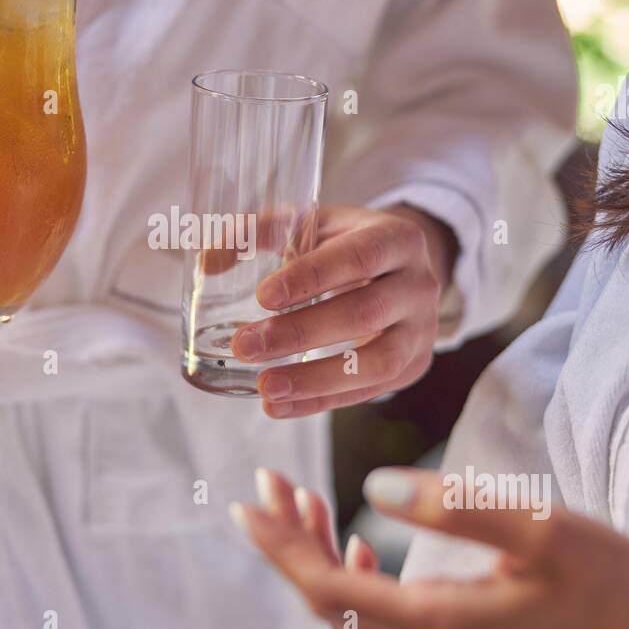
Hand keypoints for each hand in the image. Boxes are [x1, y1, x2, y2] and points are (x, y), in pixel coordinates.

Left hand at [231, 204, 456, 417]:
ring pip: (376, 363)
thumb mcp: (313, 222)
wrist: (401, 268)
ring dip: (315, 380)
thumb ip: (259, 232)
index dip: (312, 277)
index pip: (358, 257)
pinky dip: (320, 402)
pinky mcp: (413, 367)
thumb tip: (207, 261)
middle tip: (244, 345)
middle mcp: (418, 285)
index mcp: (397, 238)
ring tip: (264, 386)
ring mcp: (421, 331)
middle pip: (364, 314)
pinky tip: (279, 405)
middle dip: (300, 334)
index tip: (263, 296)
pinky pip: (368, 392)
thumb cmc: (345, 243)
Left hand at [232, 467, 628, 628]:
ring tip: (299, 500)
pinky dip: (355, 575)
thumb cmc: (609, 588)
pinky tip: (355, 541)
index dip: (280, 546)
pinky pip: (382, 617)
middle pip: (328, 599)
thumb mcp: (540, 529)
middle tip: (268, 485)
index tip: (247, 503)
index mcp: (435, 622)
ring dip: (317, 552)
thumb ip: (453, 505)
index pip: (326, 588)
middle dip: (288, 540)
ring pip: (352, 606)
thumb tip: (374, 484)